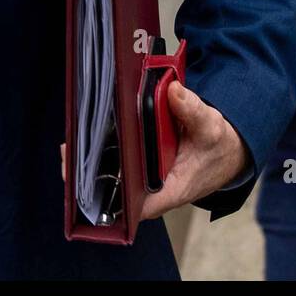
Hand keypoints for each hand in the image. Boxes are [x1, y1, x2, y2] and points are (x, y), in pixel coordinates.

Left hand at [60, 84, 249, 222]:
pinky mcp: (143, 162)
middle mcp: (153, 188)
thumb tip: (173, 91)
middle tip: (69, 149)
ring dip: (95, 156)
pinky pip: (120, 157)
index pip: (134, 205)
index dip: (109, 195)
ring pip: (114, 172)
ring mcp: (146, 176)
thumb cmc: (218, 146)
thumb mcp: (210, 126)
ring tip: (75, 135)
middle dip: (91, 171)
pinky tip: (91, 127)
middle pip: (116, 188)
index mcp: (170, 189)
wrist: (226, 148)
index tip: (87, 179)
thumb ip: (192, 110)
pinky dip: (107, 143)